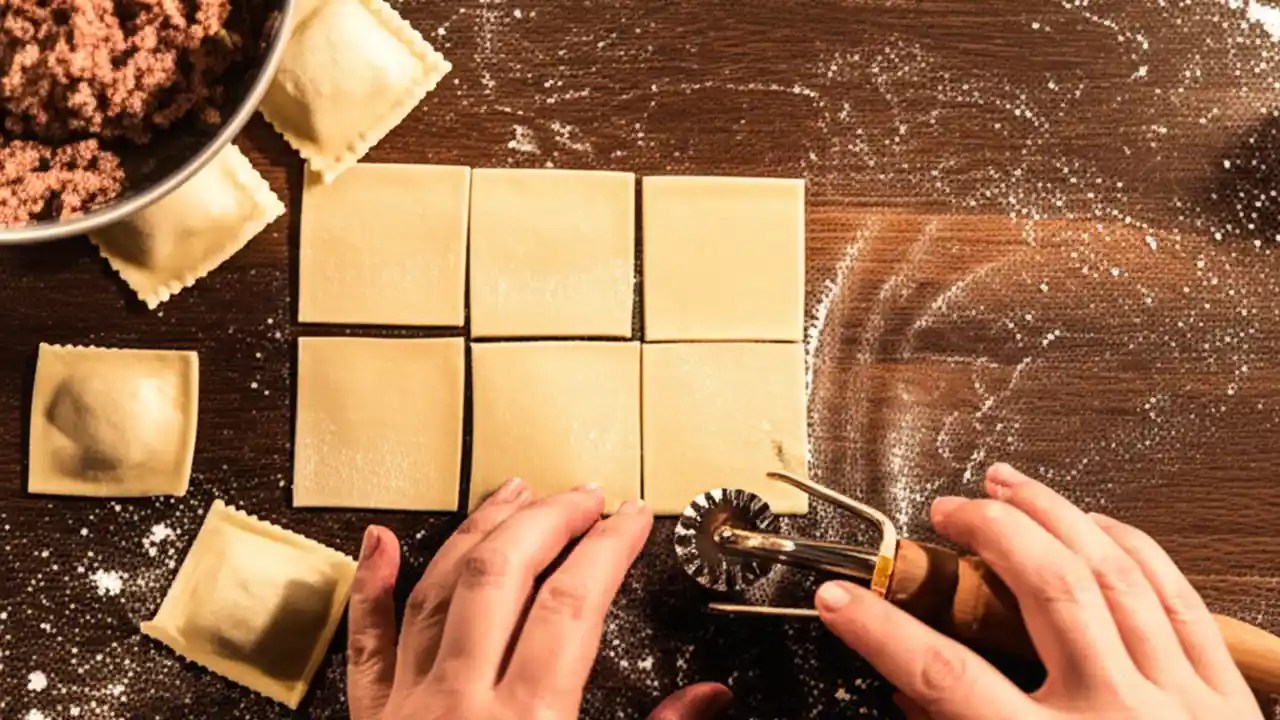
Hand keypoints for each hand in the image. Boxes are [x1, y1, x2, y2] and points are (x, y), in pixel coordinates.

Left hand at [345, 478, 732, 719]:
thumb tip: (707, 700)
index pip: (573, 604)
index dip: (608, 547)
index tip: (634, 518)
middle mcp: (459, 703)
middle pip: (502, 575)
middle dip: (548, 519)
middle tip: (585, 494)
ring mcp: (407, 707)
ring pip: (436, 587)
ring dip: (478, 529)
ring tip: (513, 491)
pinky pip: (366, 640)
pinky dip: (374, 586)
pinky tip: (383, 540)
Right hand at [815, 463, 1262, 719]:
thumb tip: (913, 699)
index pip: (948, 677)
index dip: (883, 631)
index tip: (842, 597)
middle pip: (1046, 590)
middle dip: (988, 532)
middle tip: (946, 511)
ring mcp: (1180, 702)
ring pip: (1112, 574)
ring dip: (1053, 515)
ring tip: (1008, 484)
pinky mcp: (1227, 699)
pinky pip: (1178, 599)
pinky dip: (1132, 548)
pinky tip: (1096, 524)